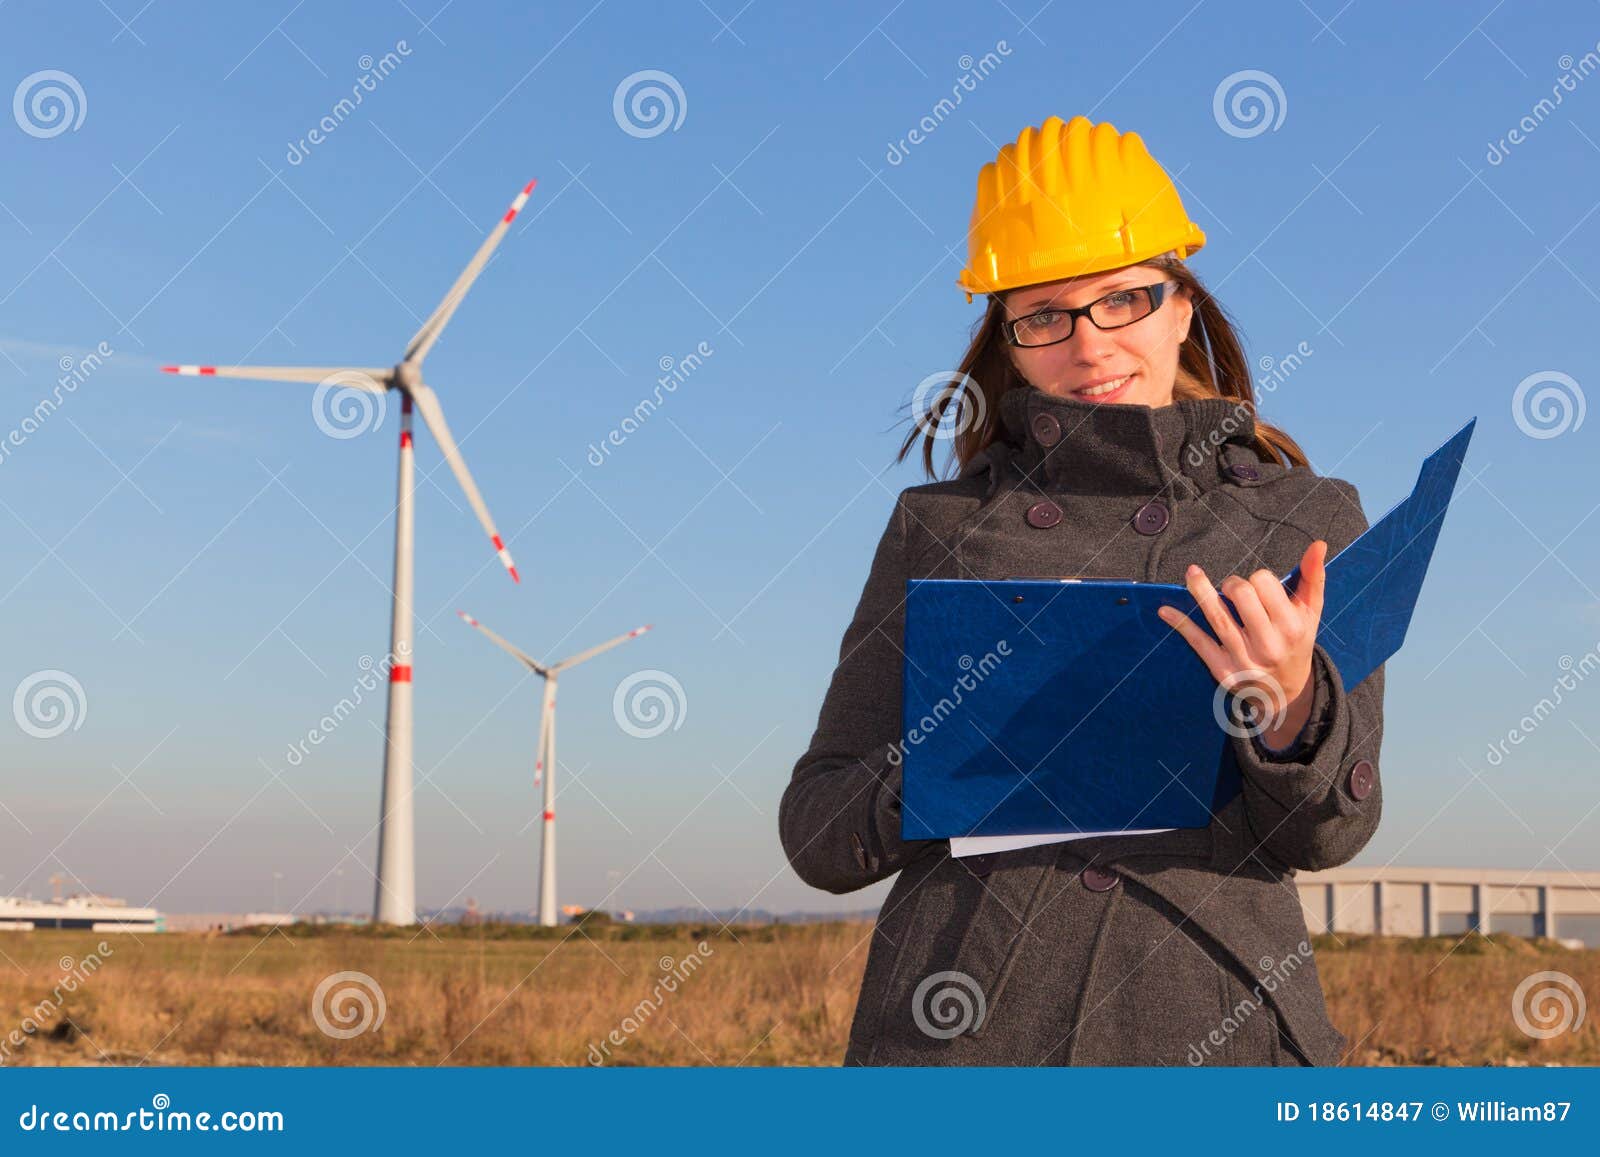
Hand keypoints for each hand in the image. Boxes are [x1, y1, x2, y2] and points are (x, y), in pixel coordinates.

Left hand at [1155, 541, 1328, 748]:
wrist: (1286, 690)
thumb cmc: (1296, 642)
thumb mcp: (1310, 613)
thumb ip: (1313, 577)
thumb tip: (1318, 544)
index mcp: (1291, 627)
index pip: (1265, 585)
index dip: (1259, 578)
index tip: (1259, 585)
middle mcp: (1268, 644)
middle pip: (1241, 596)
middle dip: (1234, 584)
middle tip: (1234, 588)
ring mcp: (1243, 658)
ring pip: (1217, 617)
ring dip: (1200, 591)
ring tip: (1192, 573)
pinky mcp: (1222, 671)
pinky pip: (1198, 643)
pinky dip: (1181, 624)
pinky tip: (1165, 610)